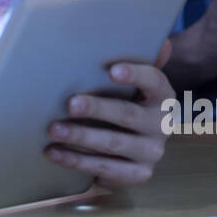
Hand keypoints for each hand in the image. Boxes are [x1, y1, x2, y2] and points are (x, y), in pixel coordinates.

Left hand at [44, 38, 173, 188]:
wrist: (136, 144)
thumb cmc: (125, 101)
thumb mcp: (131, 82)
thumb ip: (138, 58)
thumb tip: (161, 41)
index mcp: (162, 95)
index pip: (153, 80)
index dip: (134, 75)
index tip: (111, 70)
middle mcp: (162, 124)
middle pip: (127, 114)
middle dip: (97, 109)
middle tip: (70, 103)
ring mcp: (151, 152)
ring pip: (113, 144)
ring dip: (81, 137)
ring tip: (54, 129)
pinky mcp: (137, 174)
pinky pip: (104, 169)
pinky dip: (76, 161)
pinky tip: (54, 153)